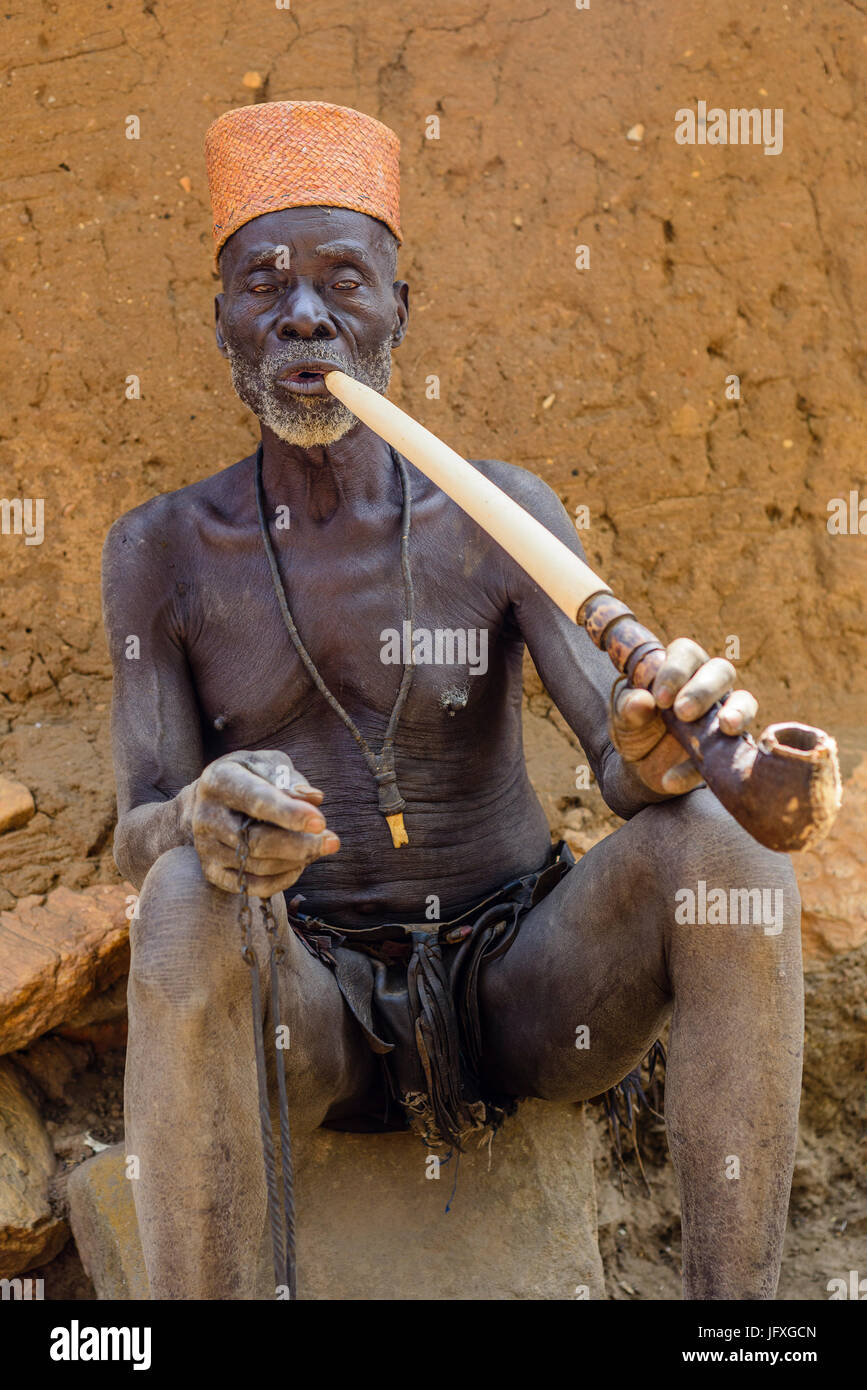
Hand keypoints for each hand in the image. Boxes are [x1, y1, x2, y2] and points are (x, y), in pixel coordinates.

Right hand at [187, 749, 338, 895]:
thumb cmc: (251, 777)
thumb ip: (290, 779)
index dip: (289, 813)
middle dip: (300, 844)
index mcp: (219, 779)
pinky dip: (282, 880)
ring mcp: (206, 846)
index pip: (256, 800)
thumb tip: (314, 799)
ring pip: (258, 866)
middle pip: (256, 841)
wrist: (214, 800)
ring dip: (296, 861)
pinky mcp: (211, 870)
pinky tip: (299, 865)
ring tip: (317, 847)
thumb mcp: (269, 765)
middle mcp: (206, 814)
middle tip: (333, 841)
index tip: (320, 822)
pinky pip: (251, 886)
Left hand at [609, 638, 756, 795]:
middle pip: (721, 671)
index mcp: (680, 669)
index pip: (686, 653)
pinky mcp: (730, 746)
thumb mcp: (625, 718)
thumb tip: (639, 701)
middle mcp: (709, 685)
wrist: (640, 766)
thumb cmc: (637, 726)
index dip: (676, 670)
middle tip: (683, 712)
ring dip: (737, 713)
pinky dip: (699, 769)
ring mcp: (724, 713)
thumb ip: (629, 707)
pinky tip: (672, 779)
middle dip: (705, 689)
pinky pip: (730, 751)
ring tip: (725, 728)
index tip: (660, 698)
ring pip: (745, 701)